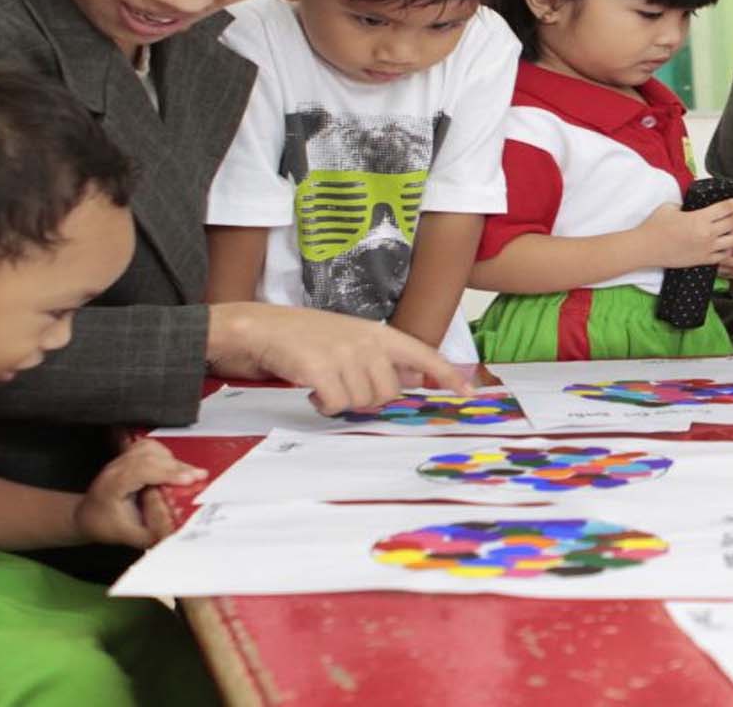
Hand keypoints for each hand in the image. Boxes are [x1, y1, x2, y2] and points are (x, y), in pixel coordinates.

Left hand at [75, 439, 207, 547]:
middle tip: (200, 476)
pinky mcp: (128, 455)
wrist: (88, 515)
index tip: (190, 479)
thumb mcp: (132, 537)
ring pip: (152, 449)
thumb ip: (155, 531)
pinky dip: (166, 454)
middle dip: (178, 466)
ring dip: (173, 460)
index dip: (168, 473)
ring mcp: (121, 459)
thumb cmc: (107, 525)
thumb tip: (180, 522)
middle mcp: (116, 468)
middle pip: (150, 456)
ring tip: (188, 475)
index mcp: (113, 486)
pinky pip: (151, 447)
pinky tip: (173, 467)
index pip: (141, 470)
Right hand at [206, 302, 472, 413]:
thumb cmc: (308, 337)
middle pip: (390, 392)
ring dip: (343, 402)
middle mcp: (367, 341)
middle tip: (346, 388)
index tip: (468, 393)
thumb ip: (381, 358)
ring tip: (325, 384)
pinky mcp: (321, 368)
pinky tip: (312, 390)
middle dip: (370, 399)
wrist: (263, 327)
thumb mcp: (351, 339)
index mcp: (378, 333)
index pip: (423, 353)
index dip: (448, 375)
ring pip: (364, 401)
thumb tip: (410, 380)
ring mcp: (344, 354)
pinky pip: (337, 404)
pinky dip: (324, 405)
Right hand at [639, 198, 732, 268]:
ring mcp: (706, 249)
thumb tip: (695, 205)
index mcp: (699, 218)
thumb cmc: (655, 226)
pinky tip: (725, 245)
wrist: (646, 248)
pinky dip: (728, 249)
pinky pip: (724, 256)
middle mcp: (706, 234)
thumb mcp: (671, 207)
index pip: (726, 208)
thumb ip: (686, 205)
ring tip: (732, 231)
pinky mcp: (703, 260)